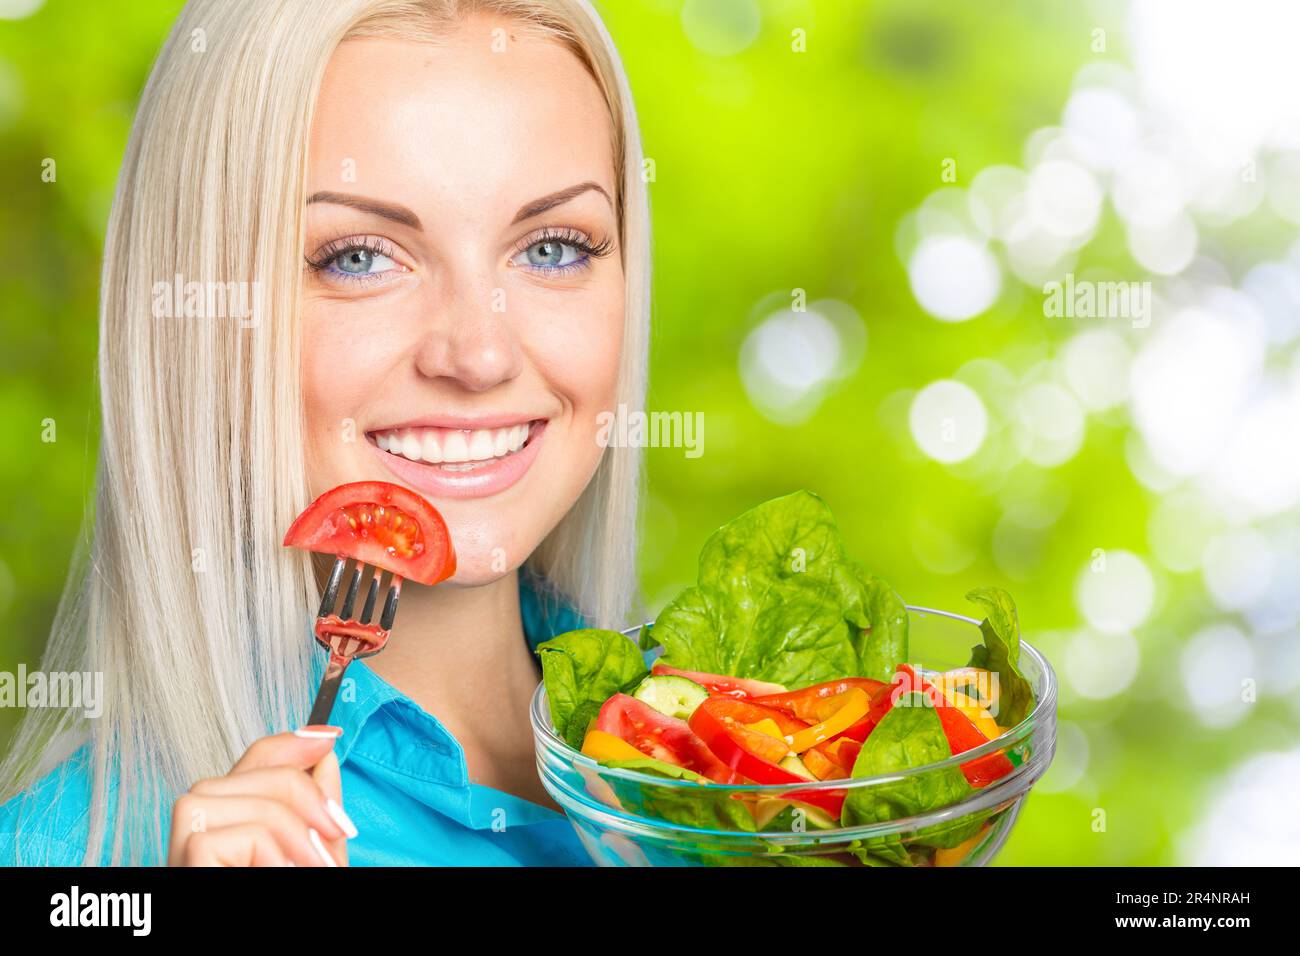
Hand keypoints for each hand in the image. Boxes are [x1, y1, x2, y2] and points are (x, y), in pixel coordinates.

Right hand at [167, 726, 355, 865]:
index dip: (285, 743)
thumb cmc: (299, 901)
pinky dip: (261, 851)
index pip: (244, 764)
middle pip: (230, 772)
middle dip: (294, 788)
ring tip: (311, 863)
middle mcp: (194, 839)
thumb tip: (322, 746)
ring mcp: (178, 855)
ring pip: (212, 795)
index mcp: (230, 829)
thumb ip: (316, 806)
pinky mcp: (177, 868)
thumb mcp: (318, 852)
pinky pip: (209, 838)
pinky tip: (281, 872)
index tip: (328, 737)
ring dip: (281, 823)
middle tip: (335, 830)